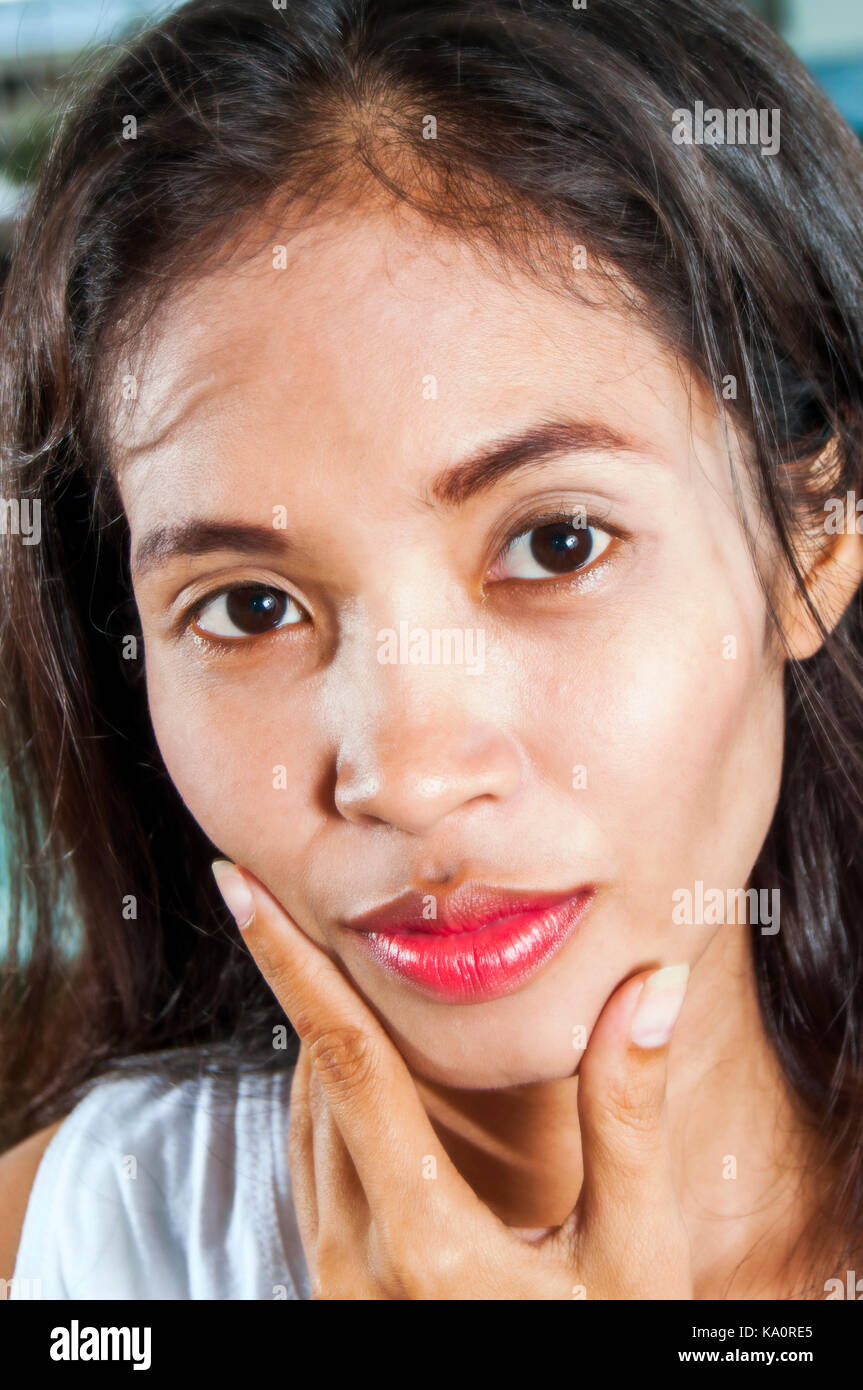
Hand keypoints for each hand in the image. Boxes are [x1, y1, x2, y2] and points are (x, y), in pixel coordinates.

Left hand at [212, 859, 693, 1299]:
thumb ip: (630, 1120)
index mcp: (420, 1238)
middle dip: (314, 984)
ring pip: (307, 1123)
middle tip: (318, 901)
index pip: (344, 1062)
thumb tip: (648, 992)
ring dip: (322, 1041)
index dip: (291, 964)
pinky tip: (357, 1078)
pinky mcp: (334, 1294)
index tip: (243, 889)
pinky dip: (327, 1102)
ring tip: (338, 970)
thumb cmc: (600, 1368)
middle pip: (320, 1080)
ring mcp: (334, 1283)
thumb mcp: (633, 1262)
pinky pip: (311, 1169)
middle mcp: (353, 1258)